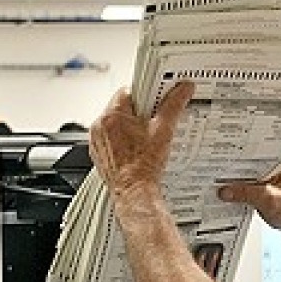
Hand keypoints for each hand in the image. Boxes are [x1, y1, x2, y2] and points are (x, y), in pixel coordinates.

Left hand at [89, 81, 195, 202]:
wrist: (134, 192)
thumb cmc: (144, 166)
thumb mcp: (163, 130)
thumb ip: (174, 105)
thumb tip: (182, 89)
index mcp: (112, 115)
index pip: (128, 91)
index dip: (145, 95)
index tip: (155, 101)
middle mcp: (100, 126)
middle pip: (121, 107)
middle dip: (138, 112)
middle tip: (153, 122)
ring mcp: (97, 140)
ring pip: (115, 123)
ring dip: (129, 126)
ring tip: (145, 138)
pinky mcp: (98, 153)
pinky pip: (110, 138)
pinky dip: (121, 140)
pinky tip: (136, 149)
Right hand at [217, 163, 280, 232]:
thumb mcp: (266, 198)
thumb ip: (245, 193)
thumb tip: (225, 191)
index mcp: (279, 164)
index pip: (255, 155)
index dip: (240, 157)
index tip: (224, 161)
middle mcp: (274, 170)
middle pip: (250, 167)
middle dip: (235, 171)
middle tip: (220, 173)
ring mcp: (269, 182)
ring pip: (249, 179)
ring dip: (237, 183)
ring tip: (223, 184)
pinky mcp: (265, 193)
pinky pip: (249, 190)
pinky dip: (241, 193)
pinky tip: (231, 196)